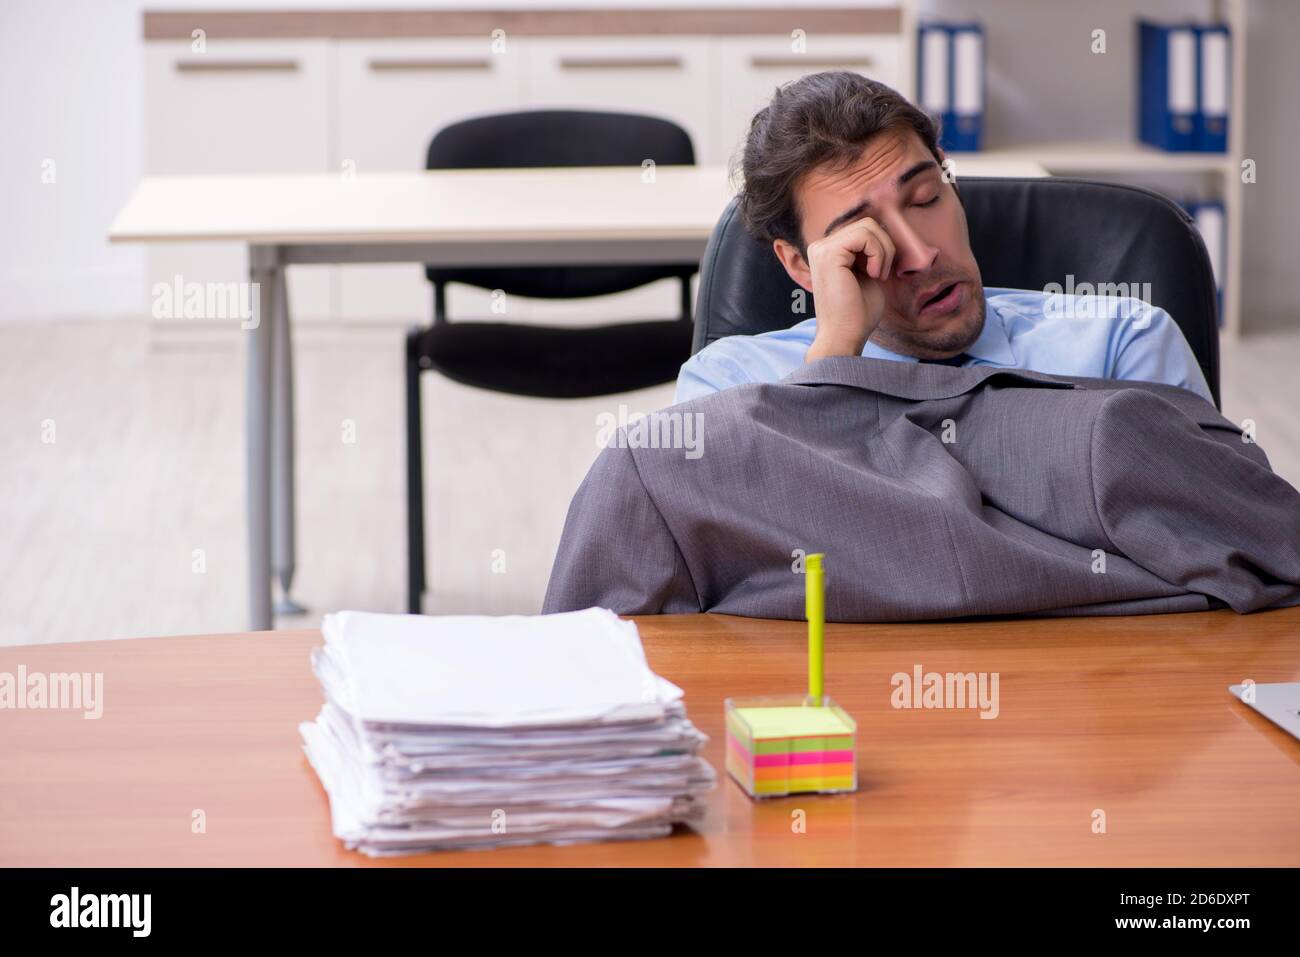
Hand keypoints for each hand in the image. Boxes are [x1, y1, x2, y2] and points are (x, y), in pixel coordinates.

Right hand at [804, 216, 895, 361]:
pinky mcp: (828, 253)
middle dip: (885, 247)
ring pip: (868, 227)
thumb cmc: (857, 314)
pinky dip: (878, 254)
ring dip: (883, 251)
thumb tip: (885, 231)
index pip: (863, 230)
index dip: (881, 247)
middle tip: (881, 274)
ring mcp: (822, 249)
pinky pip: (865, 236)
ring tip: (876, 275)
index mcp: (828, 252)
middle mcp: (821, 247)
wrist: (844, 337)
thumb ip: (870, 253)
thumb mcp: (867, 274)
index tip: (879, 274)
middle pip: (867, 224)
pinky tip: (872, 274)